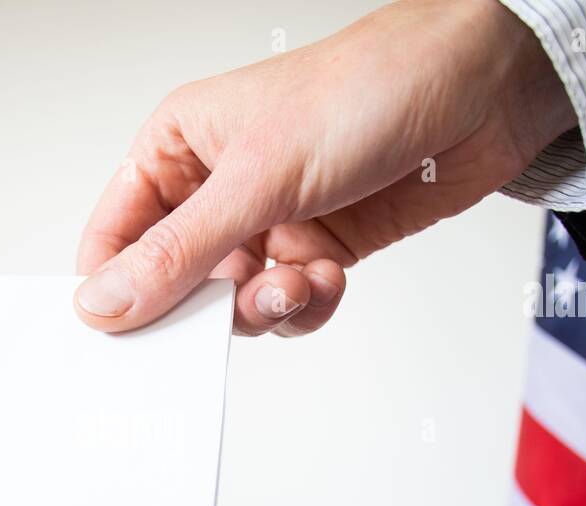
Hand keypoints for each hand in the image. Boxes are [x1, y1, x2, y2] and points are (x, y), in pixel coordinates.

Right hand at [73, 0, 573, 335]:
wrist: (479, 93)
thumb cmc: (365, 91)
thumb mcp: (257, 178)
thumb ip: (178, 252)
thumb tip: (106, 303)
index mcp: (179, 149)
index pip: (116, 235)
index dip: (115, 289)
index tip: (127, 335)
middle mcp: (219, 188)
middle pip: (175, 282)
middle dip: (206, 304)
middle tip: (230, 306)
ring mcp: (269, 222)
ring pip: (234, 303)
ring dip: (267, 306)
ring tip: (298, 281)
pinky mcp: (317, 248)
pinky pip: (290, 305)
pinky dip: (309, 304)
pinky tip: (331, 275)